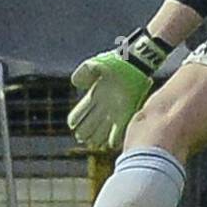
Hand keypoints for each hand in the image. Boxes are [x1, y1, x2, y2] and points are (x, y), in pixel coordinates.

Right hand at [67, 28, 171, 150]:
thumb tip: (75, 83)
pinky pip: (119, 128)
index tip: (72, 124)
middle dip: (84, 131)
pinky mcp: (126, 112)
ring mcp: (114, 110)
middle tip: (81, 138)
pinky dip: (114, 136)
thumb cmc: (115, 63)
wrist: (134, 64)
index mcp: (93, 95)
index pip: (80, 111)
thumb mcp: (95, 65)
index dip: (75, 119)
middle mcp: (102, 106)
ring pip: (102, 129)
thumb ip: (83, 72)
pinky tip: (110, 143)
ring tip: (93, 144)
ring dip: (97, 137)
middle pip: (89, 123)